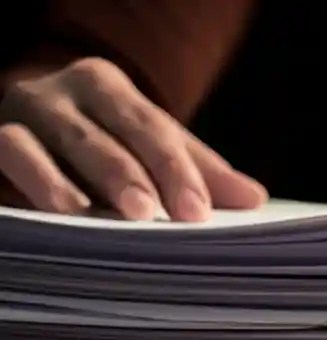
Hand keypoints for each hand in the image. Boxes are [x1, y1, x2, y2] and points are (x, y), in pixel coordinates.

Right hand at [0, 57, 265, 220]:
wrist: (23, 128)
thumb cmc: (97, 141)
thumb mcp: (146, 147)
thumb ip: (195, 171)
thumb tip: (253, 198)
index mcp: (108, 87)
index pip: (151, 127)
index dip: (176, 169)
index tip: (198, 210)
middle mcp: (62, 93)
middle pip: (105, 135)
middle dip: (133, 175)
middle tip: (154, 213)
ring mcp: (23, 115)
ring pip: (53, 145)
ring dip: (82, 183)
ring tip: (109, 216)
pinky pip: (12, 158)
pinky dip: (37, 183)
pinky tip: (61, 213)